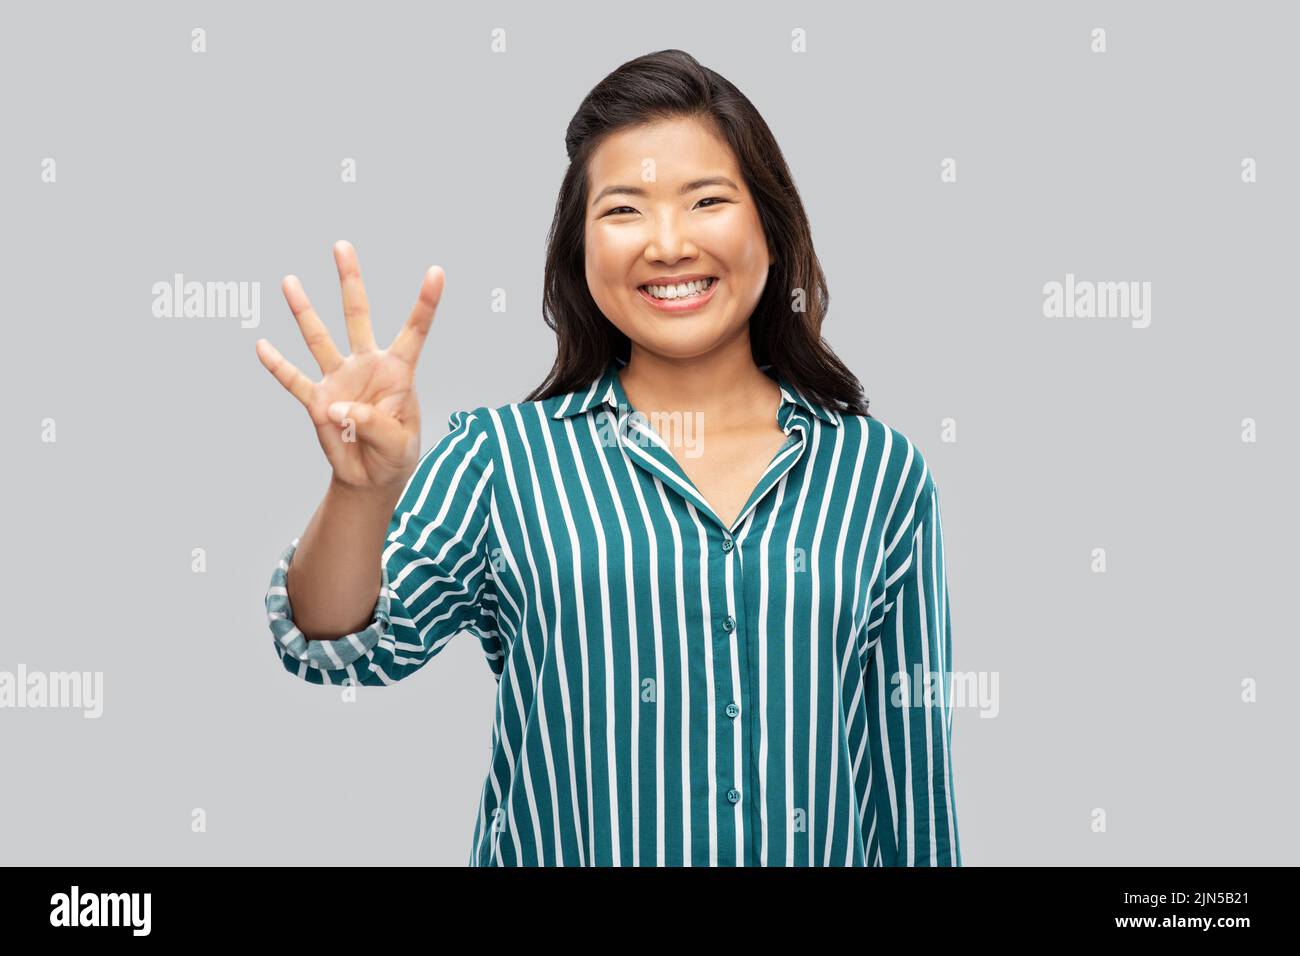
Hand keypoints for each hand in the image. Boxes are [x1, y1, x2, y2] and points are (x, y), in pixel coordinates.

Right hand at [255, 240, 443, 493]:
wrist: (372, 478)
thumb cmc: (395, 455)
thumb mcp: (398, 445)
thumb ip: (375, 424)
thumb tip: (337, 404)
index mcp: (398, 372)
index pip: (414, 330)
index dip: (426, 302)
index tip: (437, 271)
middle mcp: (367, 366)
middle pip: (357, 315)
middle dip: (350, 281)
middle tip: (342, 245)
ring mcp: (339, 380)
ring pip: (319, 339)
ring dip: (304, 311)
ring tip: (290, 280)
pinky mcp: (317, 401)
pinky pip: (294, 381)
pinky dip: (277, 366)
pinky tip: (261, 346)